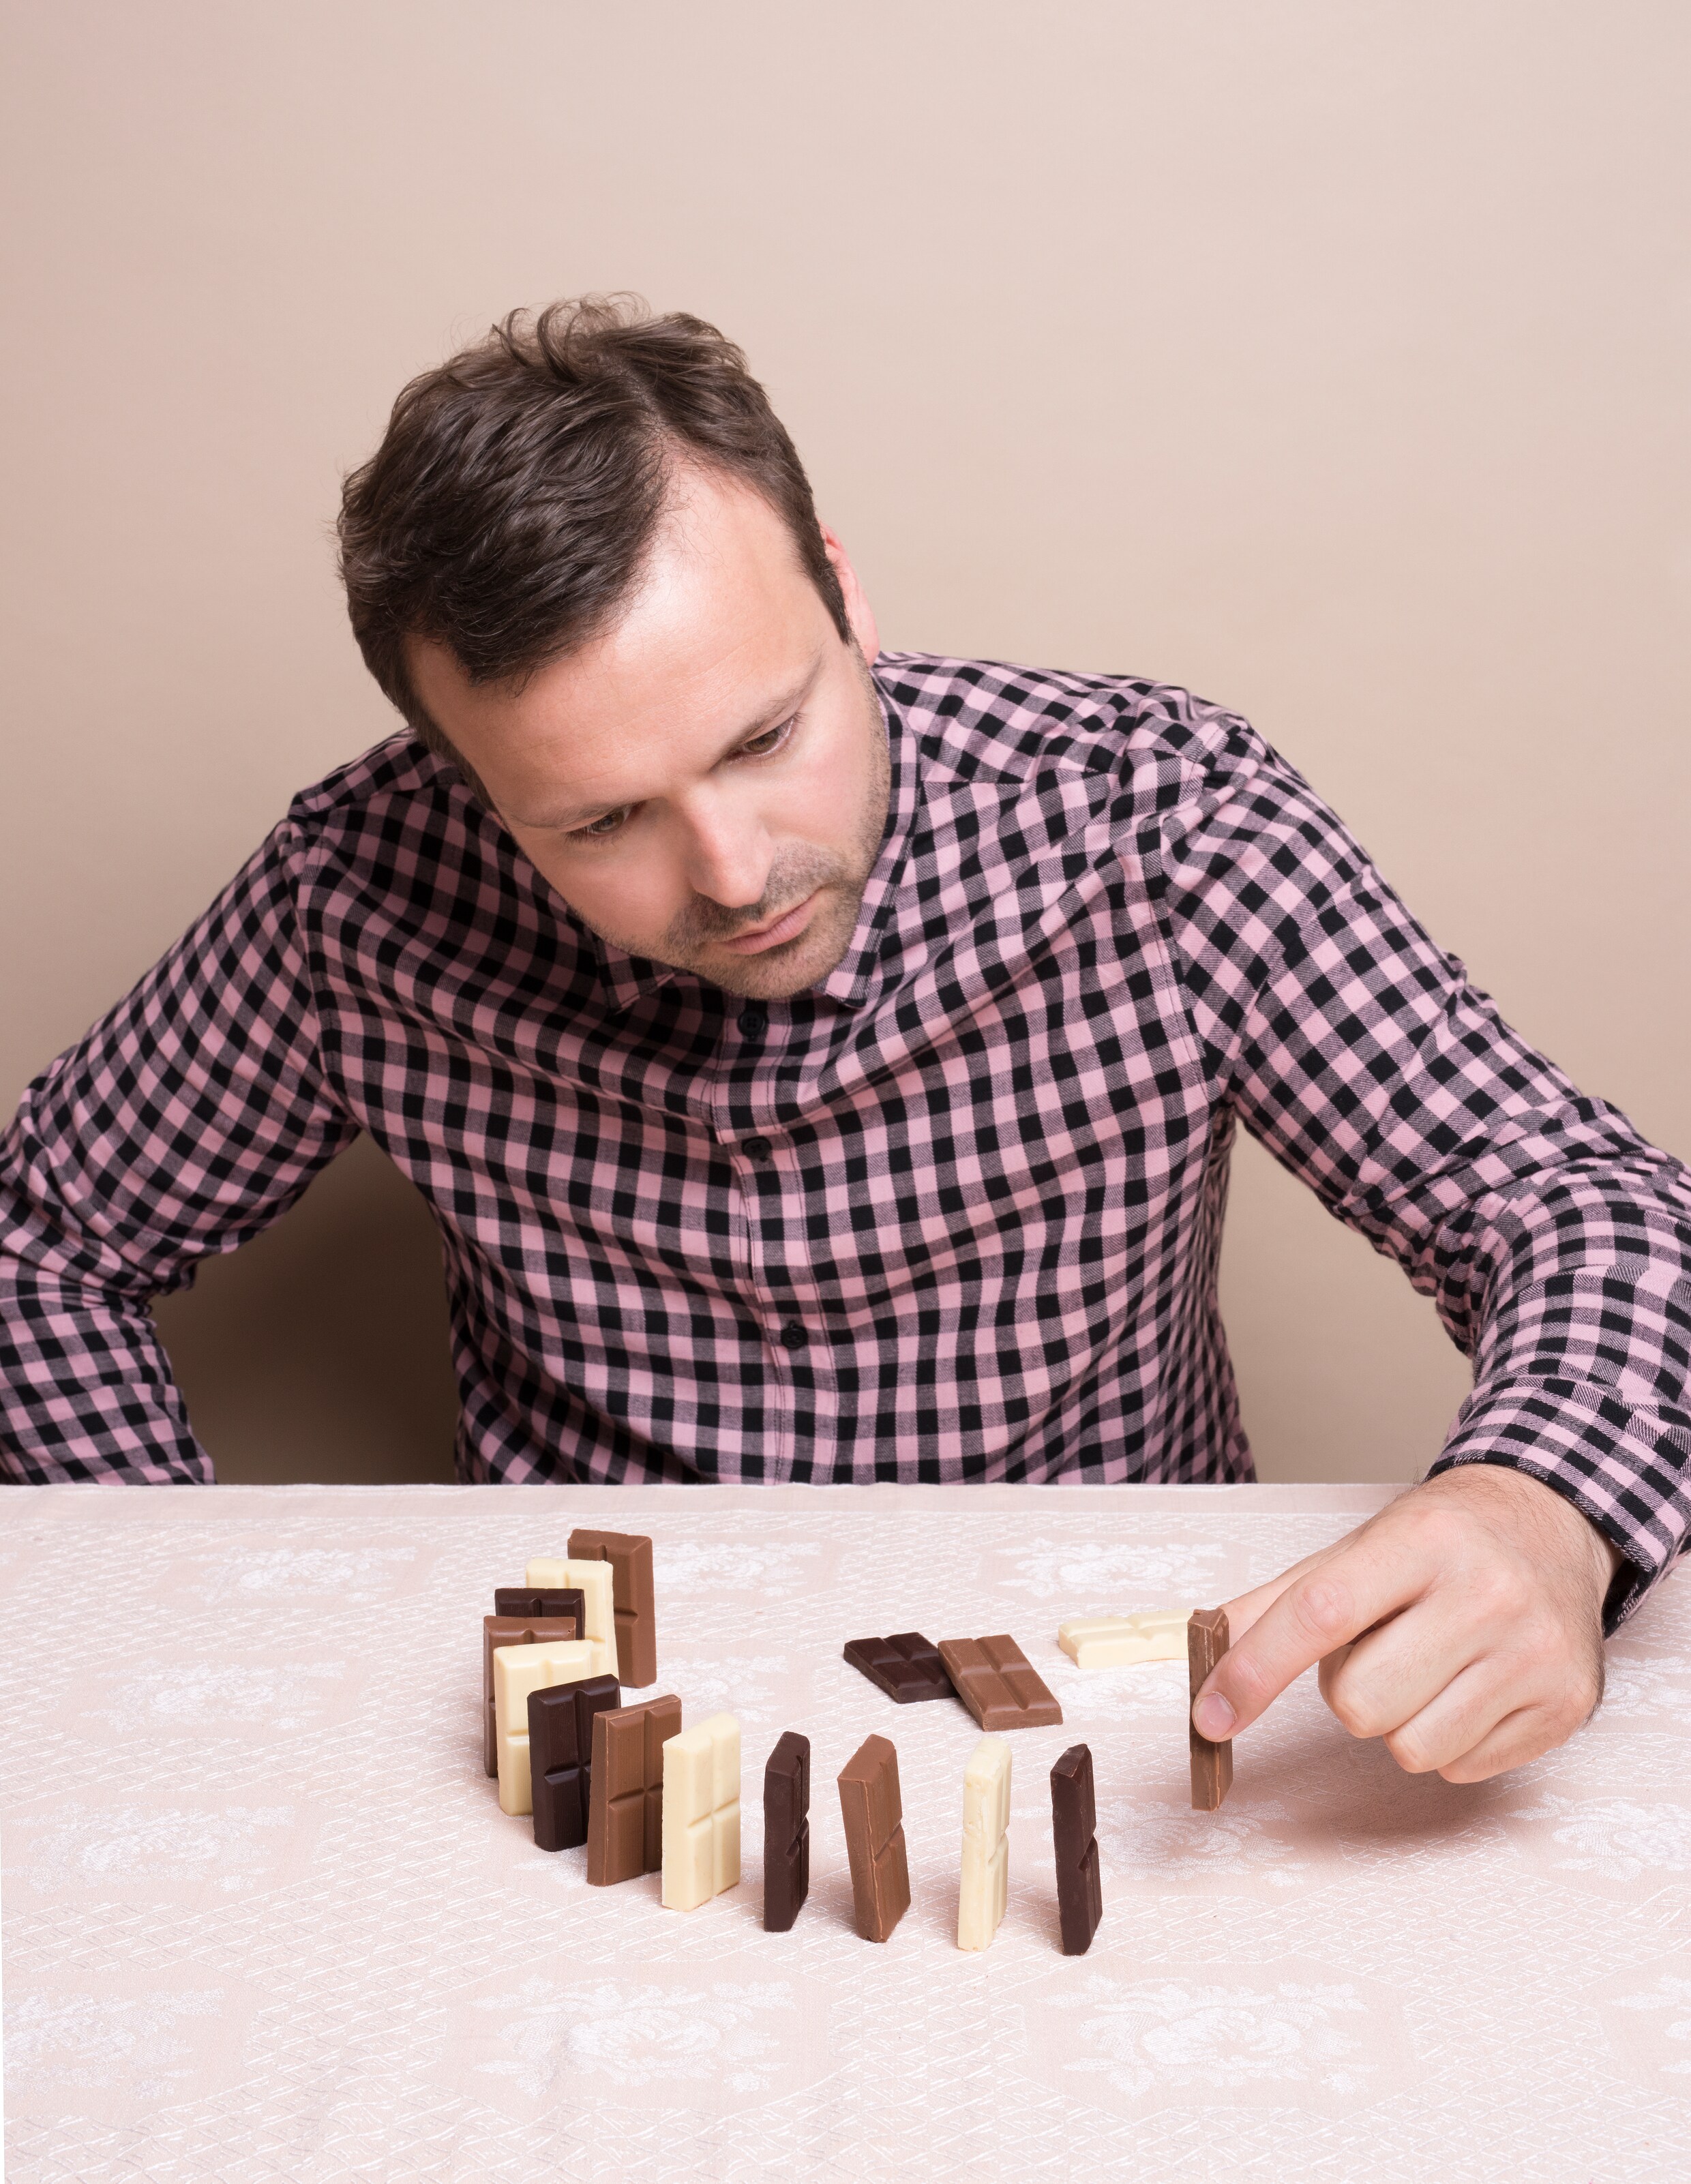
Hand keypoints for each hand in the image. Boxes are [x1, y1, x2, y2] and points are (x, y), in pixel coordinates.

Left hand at [1190, 1465, 1622, 1781]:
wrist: (1550, 1527)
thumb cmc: (1441, 1542)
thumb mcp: (1356, 1549)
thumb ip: (1276, 1602)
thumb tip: (1199, 1648)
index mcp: (1422, 1540)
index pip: (1320, 1612)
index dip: (1255, 1670)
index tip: (1211, 1715)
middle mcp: (1487, 1592)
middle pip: (1359, 1702)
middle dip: (1346, 1690)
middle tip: (1378, 1650)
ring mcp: (1533, 1653)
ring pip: (1409, 1749)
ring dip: (1397, 1721)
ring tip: (1425, 1667)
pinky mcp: (1565, 1707)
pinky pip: (1461, 1769)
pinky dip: (1448, 1741)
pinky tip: (1469, 1688)